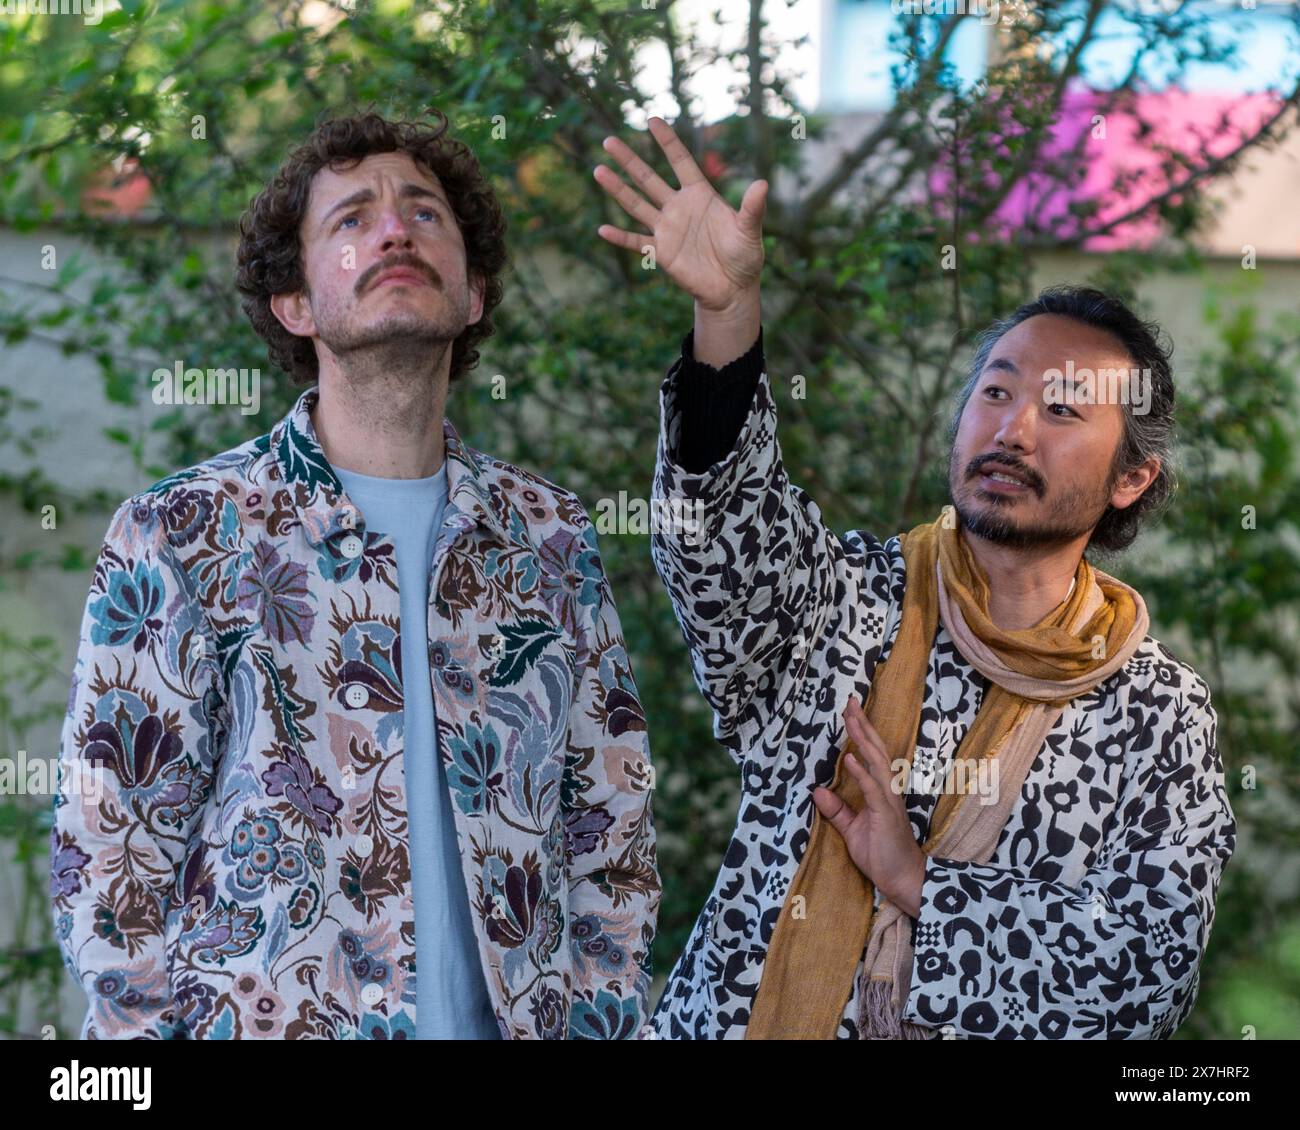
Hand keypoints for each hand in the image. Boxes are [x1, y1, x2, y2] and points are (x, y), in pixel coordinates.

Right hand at [594, 116, 766, 312]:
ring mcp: (667, 229)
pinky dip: (620, 238)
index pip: (680, 162)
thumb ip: (753, 208)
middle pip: (649, 178)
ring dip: (618, 189)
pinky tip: (603, 229)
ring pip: (637, 204)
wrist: (733, 288)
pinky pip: (636, 243)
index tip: (652, 120)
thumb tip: (763, 184)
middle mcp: (678, 207)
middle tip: (609, 141)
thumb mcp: (750, 230)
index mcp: (700, 195)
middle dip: (629, 160)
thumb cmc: (744, 256)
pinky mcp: (662, 252)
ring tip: (598, 170)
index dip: (667, 142)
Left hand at [813, 696, 927, 917]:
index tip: (850, 711)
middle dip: (863, 725)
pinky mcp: (886, 816)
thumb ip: (837, 811)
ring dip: (863, 740)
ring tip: (851, 719)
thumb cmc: (881, 855)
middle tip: (851, 701)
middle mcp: (887, 791)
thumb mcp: (852, 831)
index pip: (870, 755)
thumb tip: (818, 790)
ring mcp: (888, 802)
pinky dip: (862, 773)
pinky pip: (873, 790)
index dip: (861, 733)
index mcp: (880, 792)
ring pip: (877, 763)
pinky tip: (850, 758)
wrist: (903, 880)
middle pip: (875, 751)